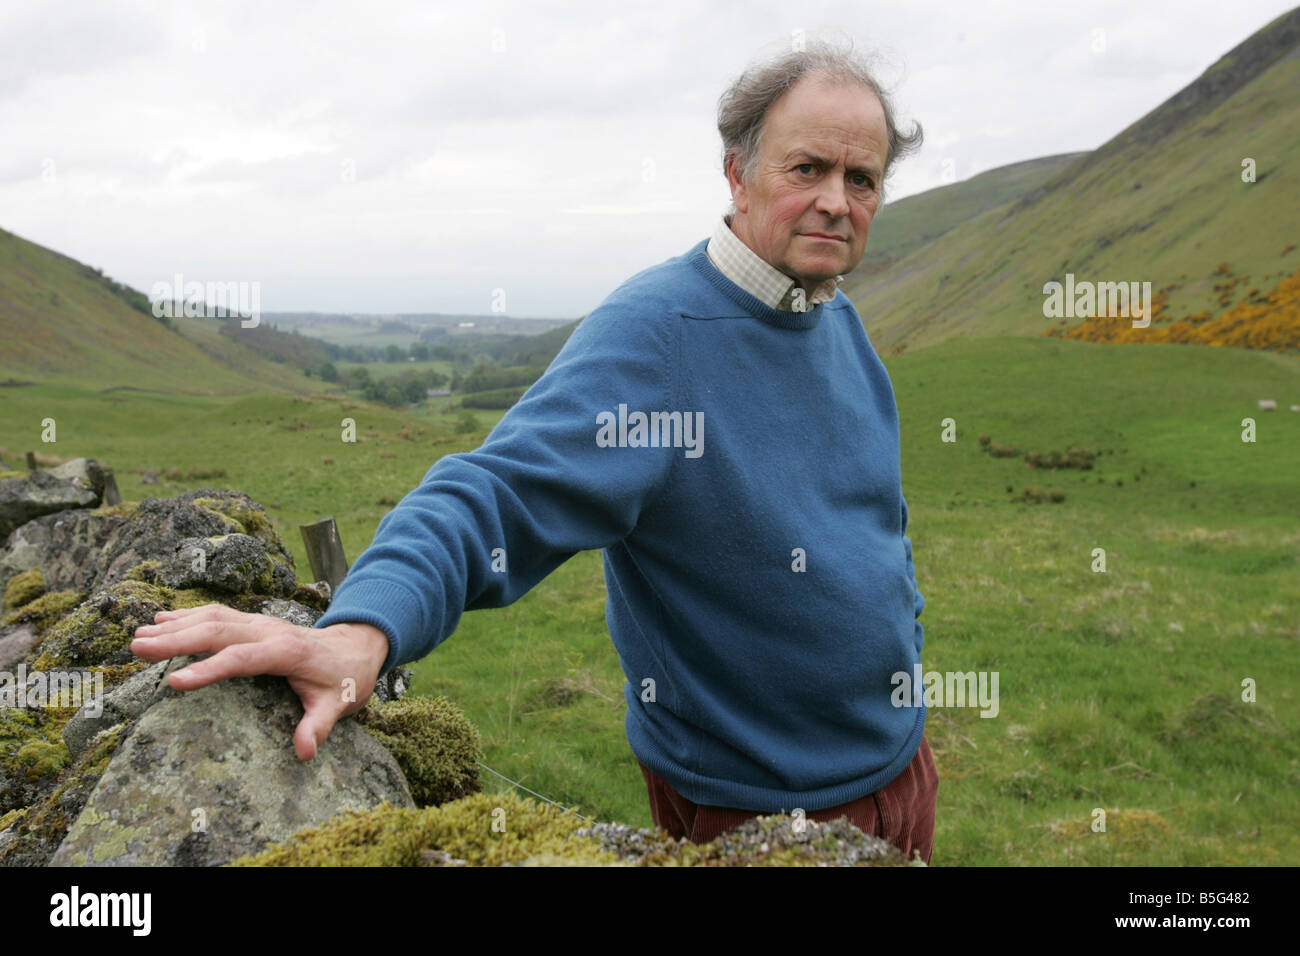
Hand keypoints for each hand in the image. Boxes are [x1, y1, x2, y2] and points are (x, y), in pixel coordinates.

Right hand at [130, 604, 390, 761]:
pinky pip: (218, 615)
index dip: (207, 669)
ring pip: (214, 618)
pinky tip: (161, 621)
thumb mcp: (339, 704)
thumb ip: (320, 726)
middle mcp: (269, 631)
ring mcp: (260, 623)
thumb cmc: (345, 678)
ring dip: (176, 625)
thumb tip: (305, 752)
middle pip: (218, 630)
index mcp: (287, 652)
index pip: (241, 659)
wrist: (357, 646)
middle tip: (137, 648)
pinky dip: (188, 616)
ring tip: (138, 636)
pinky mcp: (254, 622)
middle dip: (177, 639)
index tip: (173, 682)